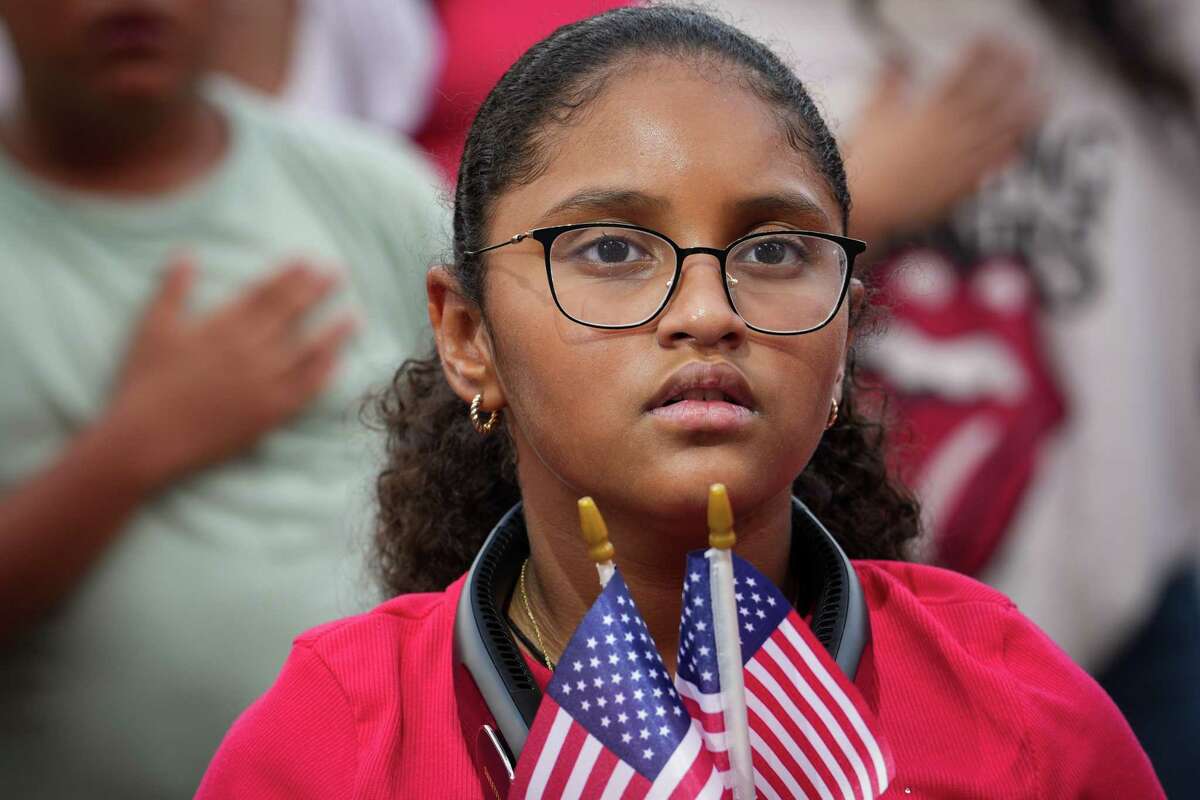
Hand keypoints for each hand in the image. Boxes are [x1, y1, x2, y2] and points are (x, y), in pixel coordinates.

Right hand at [106, 255, 356, 488]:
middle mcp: (249, 349)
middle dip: (317, 290)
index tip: (310, 260)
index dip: (290, 275)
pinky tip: (339, 362)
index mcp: (222, 325)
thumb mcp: (151, 327)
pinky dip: (325, 374)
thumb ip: (173, 289)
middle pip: (291, 313)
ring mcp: (263, 382)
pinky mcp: (269, 413)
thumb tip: (186, 253)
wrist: (146, 440)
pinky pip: (306, 390)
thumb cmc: (144, 382)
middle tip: (339, 273)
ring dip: (334, 331)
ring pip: (308, 350)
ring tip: (355, 315)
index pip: (266, 292)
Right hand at [845, 38, 1043, 243]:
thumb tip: (897, 59)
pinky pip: (994, 165)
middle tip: (1025, 60)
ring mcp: (964, 158)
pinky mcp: (964, 184)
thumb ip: (889, 80)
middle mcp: (956, 131)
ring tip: (1039, 98)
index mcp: (934, 109)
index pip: (967, 71)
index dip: (983, 51)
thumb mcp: (873, 112)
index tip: (990, 40)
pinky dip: (1009, 151)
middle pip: (996, 95)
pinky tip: (1016, 146)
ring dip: (1026, 110)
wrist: (866, 204)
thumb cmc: (866, 162)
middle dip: (1015, 73)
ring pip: (1005, 130)